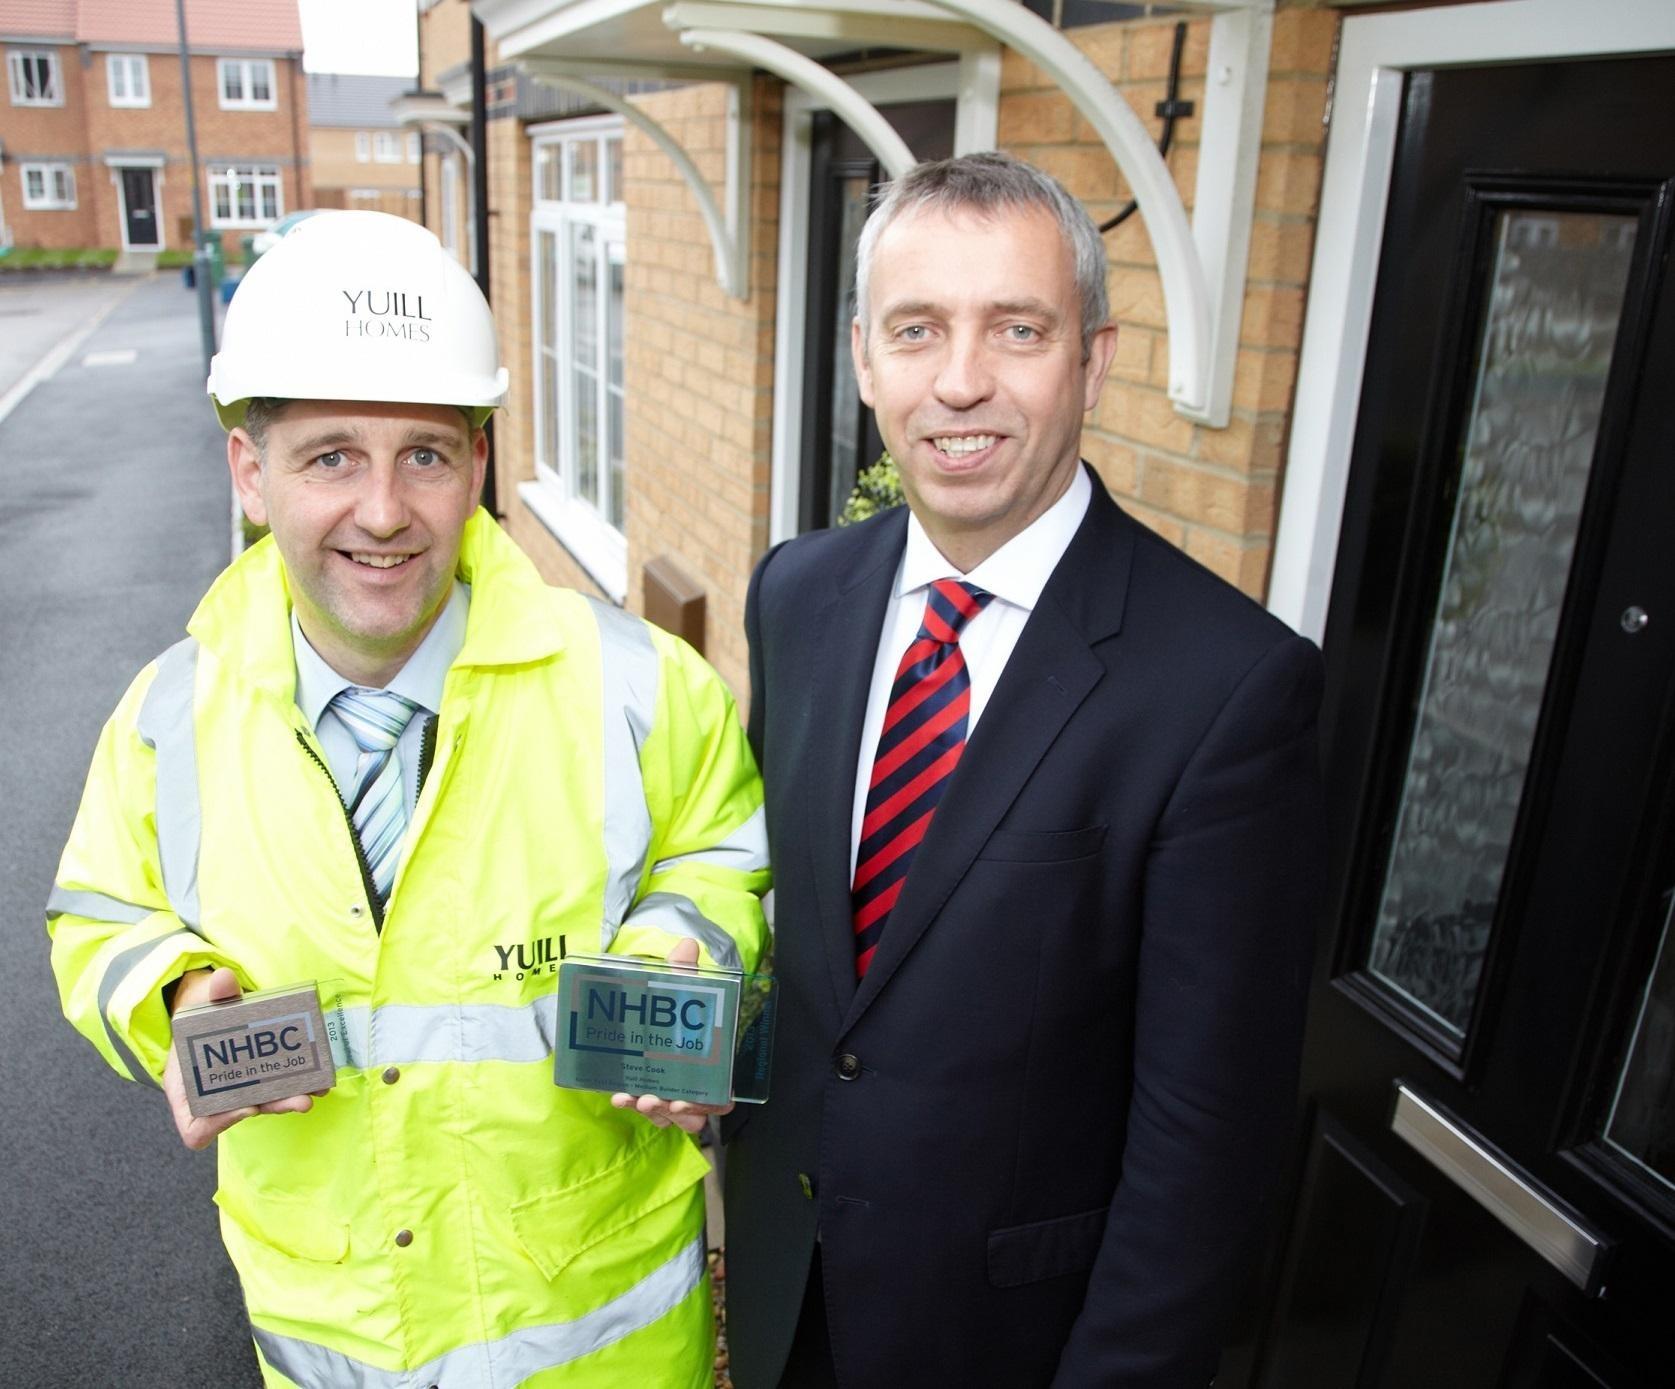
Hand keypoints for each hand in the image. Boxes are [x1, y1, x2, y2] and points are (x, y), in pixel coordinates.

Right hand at [162, 967, 316, 1149]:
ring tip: (316, 1090)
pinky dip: (299, 1083)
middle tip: (301, 1101)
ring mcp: (241, 1090)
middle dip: (274, 1107)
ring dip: (291, 1098)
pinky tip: (319, 1077)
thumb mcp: (202, 1002)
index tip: (244, 1107)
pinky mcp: (261, 1080)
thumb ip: (212, 993)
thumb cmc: (200, 1013)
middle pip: (242, 1114)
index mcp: (186, 1090)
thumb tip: (223, 979)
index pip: (195, 1128)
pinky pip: (278, 1088)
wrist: (214, 1008)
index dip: (218, 1124)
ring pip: (266, 1103)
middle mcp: (215, 1097)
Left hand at [609, 939, 735, 1133]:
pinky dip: (632, 1105)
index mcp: (714, 1066)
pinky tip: (618, 1096)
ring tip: (634, 1098)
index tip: (682, 1100)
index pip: (720, 1098)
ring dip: (652, 1112)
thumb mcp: (679, 989)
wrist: (648, 1012)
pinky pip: (647, 1110)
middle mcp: (696, 1086)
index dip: (707, 1105)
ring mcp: (672, 1094)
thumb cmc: (675, 1006)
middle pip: (692, 1115)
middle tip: (650, 1099)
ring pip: (668, 1117)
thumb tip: (687, 944)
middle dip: (672, 1113)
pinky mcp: (651, 1095)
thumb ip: (683, 971)